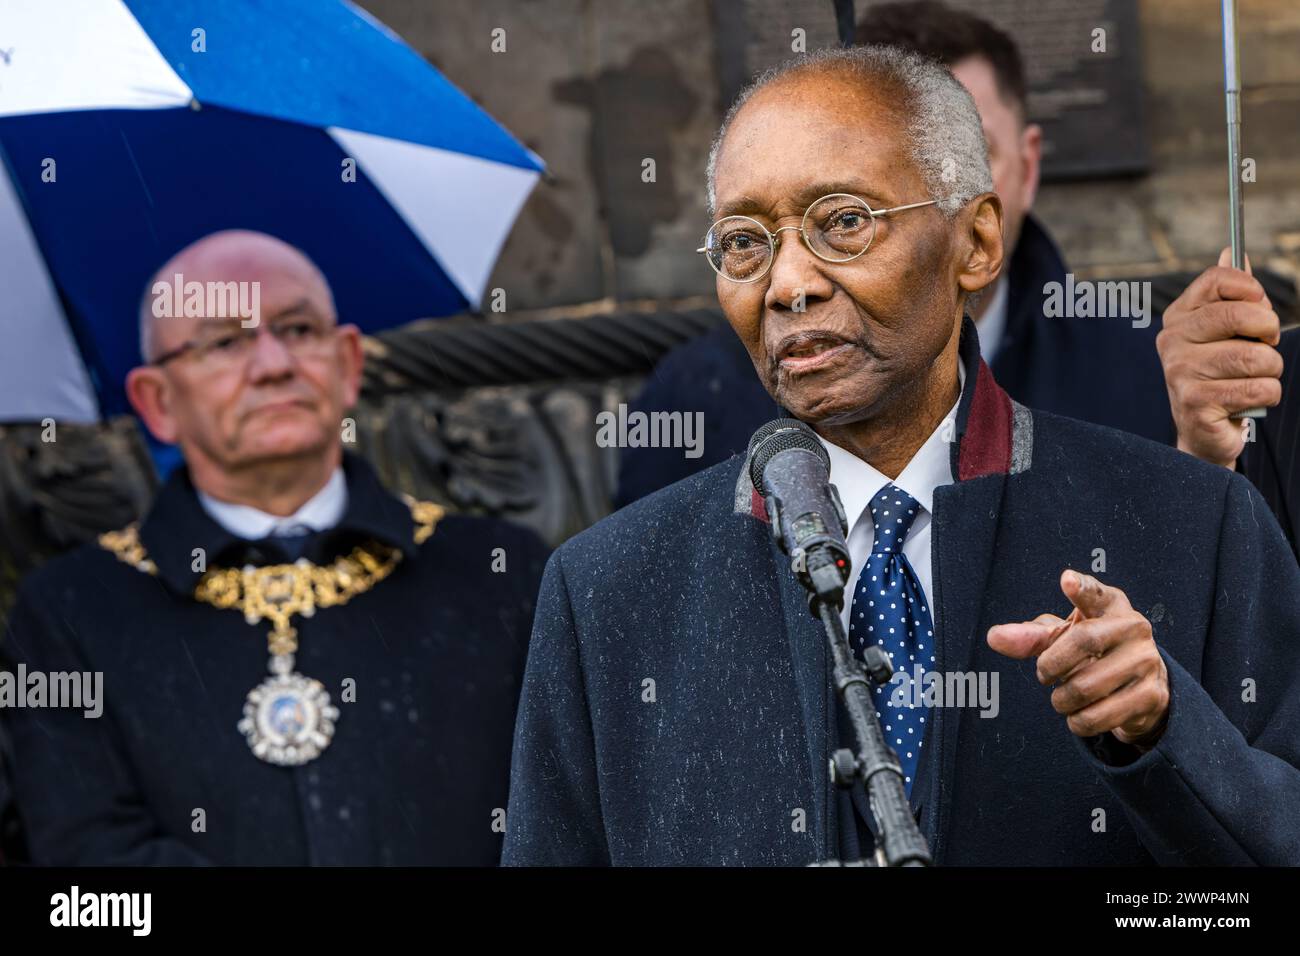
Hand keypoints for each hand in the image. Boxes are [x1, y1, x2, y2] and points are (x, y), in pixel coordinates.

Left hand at [987, 570, 1168, 748]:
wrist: (1141, 685)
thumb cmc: (1093, 651)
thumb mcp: (1063, 637)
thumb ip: (1030, 636)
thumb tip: (994, 637)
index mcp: (1111, 606)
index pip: (1096, 594)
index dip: (1082, 588)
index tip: (1067, 581)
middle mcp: (1134, 628)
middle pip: (1083, 642)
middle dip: (1051, 664)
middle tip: (1043, 675)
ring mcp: (1147, 662)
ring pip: (1086, 686)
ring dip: (1061, 700)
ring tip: (1062, 698)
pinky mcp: (1151, 696)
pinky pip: (1099, 716)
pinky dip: (1078, 722)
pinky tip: (1080, 715)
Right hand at [1157, 248, 1281, 469]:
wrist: (1203, 430)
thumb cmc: (1220, 374)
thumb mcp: (1224, 332)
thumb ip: (1230, 295)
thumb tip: (1231, 251)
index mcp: (1178, 317)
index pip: (1217, 280)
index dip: (1250, 289)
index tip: (1260, 305)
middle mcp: (1172, 341)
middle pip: (1238, 315)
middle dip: (1268, 332)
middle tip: (1266, 347)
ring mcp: (1180, 372)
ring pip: (1255, 357)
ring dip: (1271, 371)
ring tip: (1256, 379)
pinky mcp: (1195, 403)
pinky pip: (1257, 389)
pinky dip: (1267, 395)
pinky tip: (1250, 400)